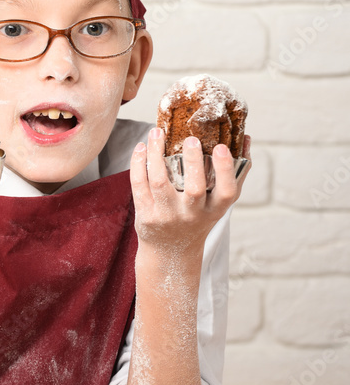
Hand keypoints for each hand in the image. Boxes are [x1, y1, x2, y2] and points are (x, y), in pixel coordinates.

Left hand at [130, 128, 251, 254]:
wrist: (170, 252)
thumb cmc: (198, 218)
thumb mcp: (219, 203)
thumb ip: (235, 173)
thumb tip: (245, 139)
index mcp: (214, 210)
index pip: (226, 192)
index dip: (225, 170)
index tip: (221, 147)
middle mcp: (191, 215)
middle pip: (194, 188)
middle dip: (192, 160)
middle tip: (190, 138)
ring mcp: (167, 216)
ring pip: (159, 181)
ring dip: (156, 154)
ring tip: (157, 132)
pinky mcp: (145, 214)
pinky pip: (139, 185)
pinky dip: (138, 163)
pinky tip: (142, 147)